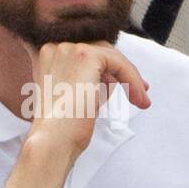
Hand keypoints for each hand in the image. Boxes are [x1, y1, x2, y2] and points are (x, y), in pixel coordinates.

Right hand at [24, 41, 149, 161]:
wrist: (53, 141)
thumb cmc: (62, 127)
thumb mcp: (75, 96)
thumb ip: (88, 80)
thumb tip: (113, 77)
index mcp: (47, 55)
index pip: (85, 53)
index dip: (107, 70)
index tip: (123, 86)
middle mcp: (54, 47)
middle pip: (99, 50)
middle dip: (122, 71)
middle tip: (138, 91)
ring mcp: (68, 49)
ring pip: (111, 55)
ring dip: (130, 77)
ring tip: (140, 99)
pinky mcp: (85, 56)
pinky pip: (118, 62)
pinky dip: (132, 79)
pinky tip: (137, 98)